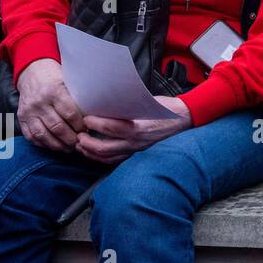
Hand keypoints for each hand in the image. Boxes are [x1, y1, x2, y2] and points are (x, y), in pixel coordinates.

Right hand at [17, 58, 84, 151]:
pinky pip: (31, 136)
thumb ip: (78, 96)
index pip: (70, 113)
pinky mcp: (21, 118)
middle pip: (57, 127)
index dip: (80, 125)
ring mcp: (28, 111)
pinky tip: (55, 146)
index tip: (88, 130)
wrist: (32, 72)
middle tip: (81, 143)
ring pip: (43, 135)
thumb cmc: (56, 77)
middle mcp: (39, 102)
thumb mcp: (69, 81)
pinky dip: (44, 144)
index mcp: (54, 91)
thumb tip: (94, 114)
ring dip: (58, 145)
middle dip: (71, 138)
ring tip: (69, 148)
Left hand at [75, 97, 191, 163]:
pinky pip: (116, 160)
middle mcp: (136, 142)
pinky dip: (102, 158)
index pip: (110, 127)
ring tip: (82, 146)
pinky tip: (95, 154)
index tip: (86, 118)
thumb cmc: (165, 108)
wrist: (182, 119)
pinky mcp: (137, 153)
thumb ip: (125, 107)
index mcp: (138, 127)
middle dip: (87, 143)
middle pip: (104, 148)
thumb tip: (105, 104)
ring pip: (107, 157)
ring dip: (91, 153)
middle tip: (79, 135)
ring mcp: (136, 149)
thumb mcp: (145, 102)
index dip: (94, 123)